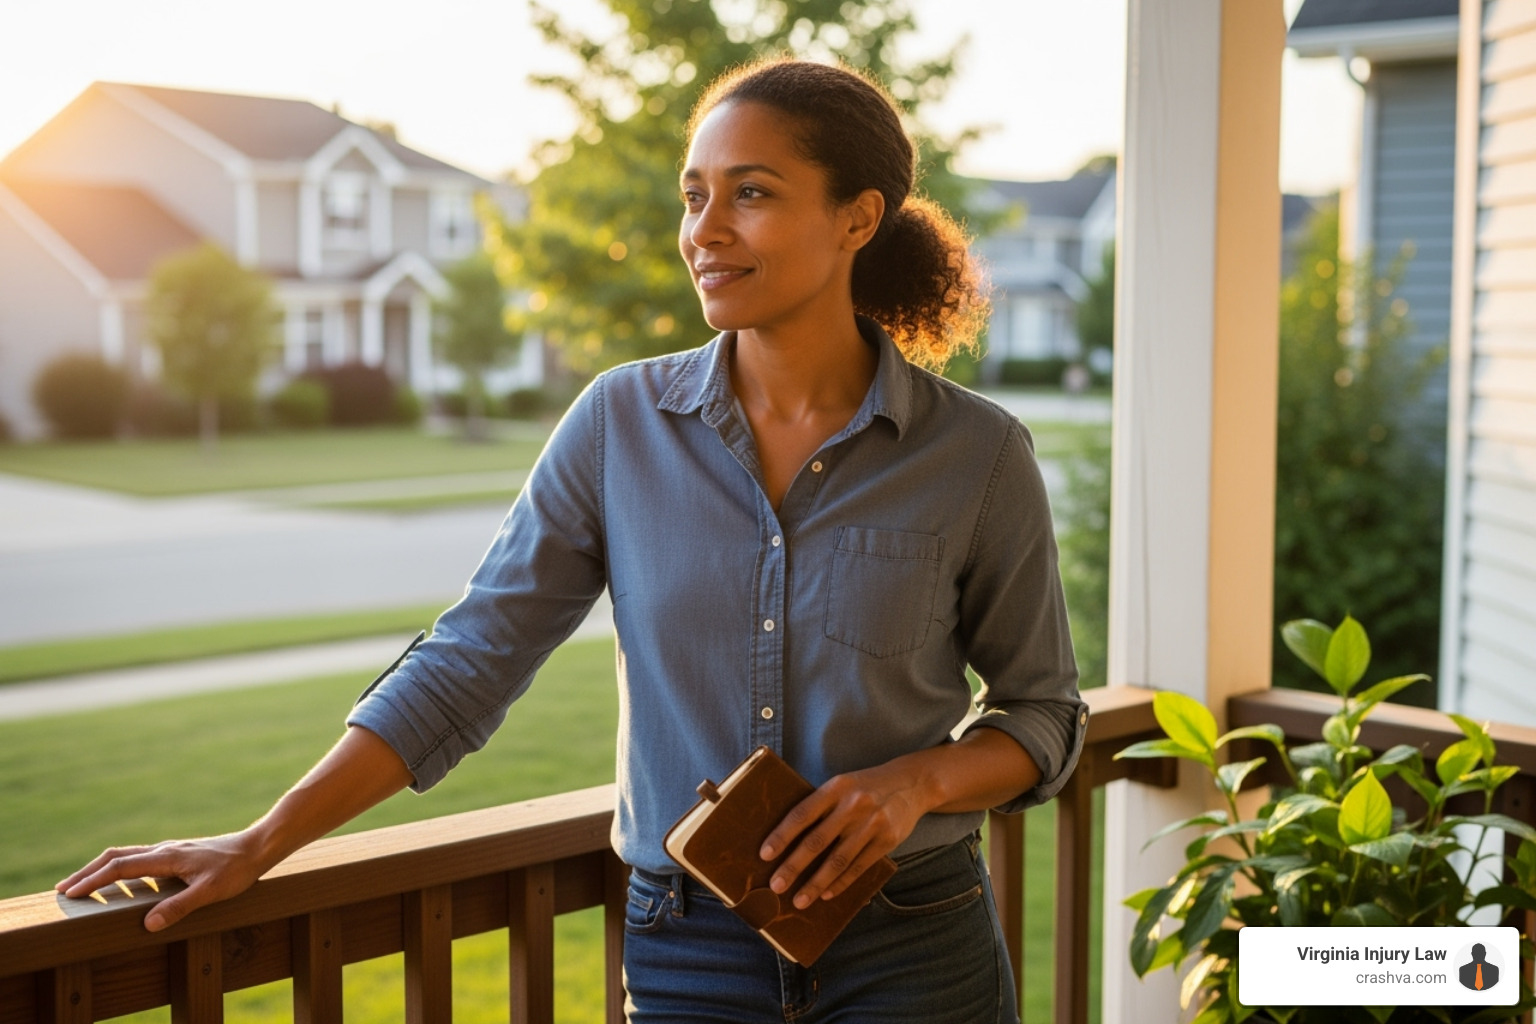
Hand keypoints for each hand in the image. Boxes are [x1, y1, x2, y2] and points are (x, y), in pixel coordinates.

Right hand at [57, 830, 267, 932]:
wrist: (257, 846)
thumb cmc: (236, 869)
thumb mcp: (210, 891)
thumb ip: (180, 907)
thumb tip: (148, 924)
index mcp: (166, 857)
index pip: (120, 867)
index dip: (94, 880)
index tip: (71, 893)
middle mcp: (164, 850)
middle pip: (116, 856)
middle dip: (88, 872)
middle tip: (64, 889)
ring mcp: (170, 850)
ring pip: (127, 855)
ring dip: (102, 868)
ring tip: (83, 884)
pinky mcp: (177, 854)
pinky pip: (140, 858)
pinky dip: (120, 867)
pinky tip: (121, 880)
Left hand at [758, 760, 928, 909]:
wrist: (912, 783)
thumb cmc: (866, 787)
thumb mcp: (843, 785)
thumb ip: (821, 806)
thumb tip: (788, 838)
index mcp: (836, 788)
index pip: (802, 814)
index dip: (782, 835)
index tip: (765, 854)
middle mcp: (853, 805)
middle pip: (817, 841)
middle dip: (794, 866)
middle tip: (776, 886)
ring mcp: (872, 824)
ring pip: (838, 860)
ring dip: (816, 883)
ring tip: (800, 900)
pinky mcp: (887, 840)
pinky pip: (859, 867)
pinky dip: (841, 882)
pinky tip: (826, 894)